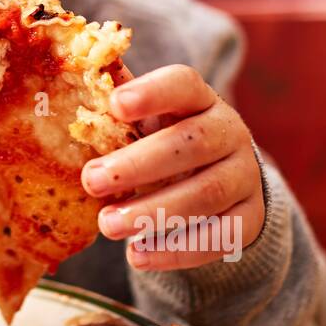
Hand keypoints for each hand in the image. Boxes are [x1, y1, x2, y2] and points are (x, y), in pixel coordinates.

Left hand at [79, 64, 264, 270]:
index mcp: (200, 99)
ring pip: (206, 193)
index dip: (152, 93)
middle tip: (91, 181)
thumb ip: (119, 102)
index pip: (183, 84)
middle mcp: (230, 132)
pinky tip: (139, 255)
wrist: (225, 181)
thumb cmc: (168, 140)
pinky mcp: (250, 218)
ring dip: (154, 211)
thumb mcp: (148, 120)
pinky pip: (219, 236)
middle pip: (192, 143)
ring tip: (107, 225)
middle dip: (138, 164)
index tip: (114, 105)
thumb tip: (75, 71)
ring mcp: (245, 176)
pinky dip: (177, 249)